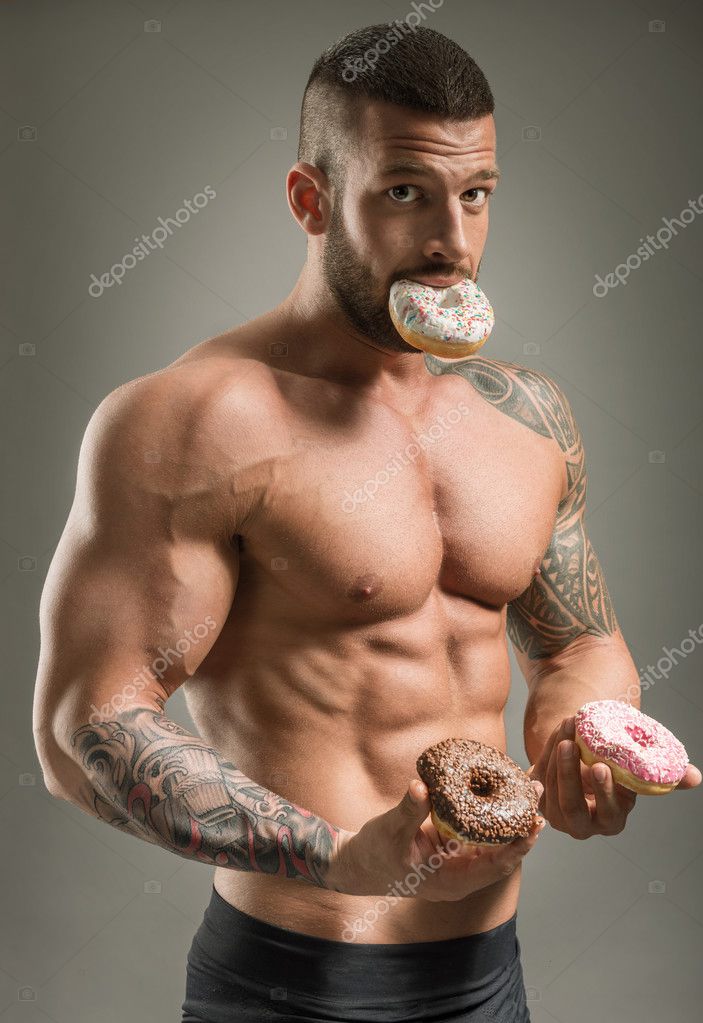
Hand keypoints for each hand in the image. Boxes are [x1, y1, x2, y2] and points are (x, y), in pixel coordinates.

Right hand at [325, 777, 545, 901]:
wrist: (358, 865)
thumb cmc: (374, 855)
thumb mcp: (390, 831)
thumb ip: (409, 810)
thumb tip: (421, 786)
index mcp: (451, 881)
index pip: (495, 867)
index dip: (517, 847)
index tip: (533, 825)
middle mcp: (461, 875)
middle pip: (502, 854)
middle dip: (521, 826)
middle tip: (535, 793)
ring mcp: (458, 863)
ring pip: (493, 843)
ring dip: (510, 818)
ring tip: (526, 789)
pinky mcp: (452, 848)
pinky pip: (479, 834)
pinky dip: (491, 815)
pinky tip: (499, 792)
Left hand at [527, 716, 701, 838]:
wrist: (584, 761)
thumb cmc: (616, 769)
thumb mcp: (637, 773)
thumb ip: (664, 776)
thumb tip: (695, 777)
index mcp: (612, 821)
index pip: (608, 812)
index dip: (603, 791)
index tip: (601, 766)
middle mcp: (583, 825)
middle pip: (571, 805)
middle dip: (569, 774)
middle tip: (571, 744)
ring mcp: (557, 815)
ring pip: (552, 787)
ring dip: (556, 755)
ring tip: (568, 726)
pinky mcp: (539, 800)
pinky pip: (539, 776)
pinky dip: (547, 751)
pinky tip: (559, 731)